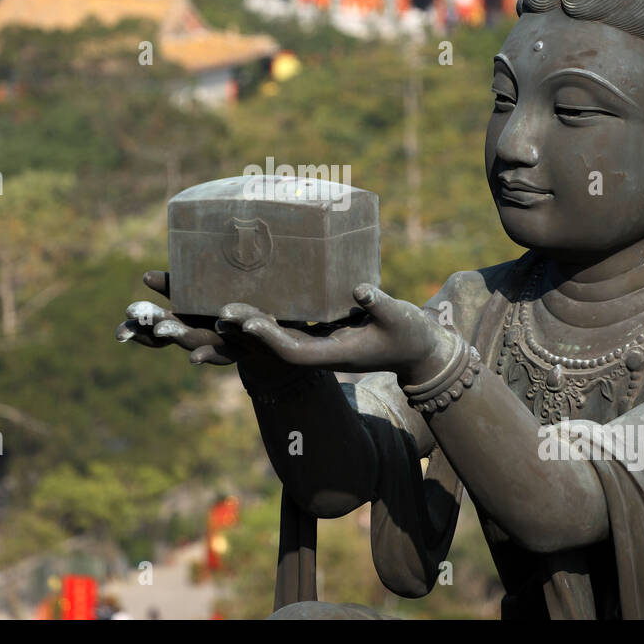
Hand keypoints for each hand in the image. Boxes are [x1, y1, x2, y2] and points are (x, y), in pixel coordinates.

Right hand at [115, 271, 242, 364]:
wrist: (269, 328)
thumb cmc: (231, 303)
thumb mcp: (202, 289)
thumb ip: (175, 286)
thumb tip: (144, 277)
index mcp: (184, 321)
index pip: (154, 325)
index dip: (137, 326)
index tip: (119, 327)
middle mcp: (197, 334)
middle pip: (169, 331)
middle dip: (151, 323)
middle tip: (132, 314)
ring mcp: (217, 341)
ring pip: (192, 340)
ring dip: (175, 334)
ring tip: (159, 327)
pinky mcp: (241, 346)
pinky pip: (223, 352)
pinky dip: (207, 355)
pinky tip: (193, 358)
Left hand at [219, 283, 456, 384]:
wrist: (420, 351)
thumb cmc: (412, 334)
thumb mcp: (400, 317)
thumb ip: (380, 304)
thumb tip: (360, 289)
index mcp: (337, 355)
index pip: (294, 352)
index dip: (270, 339)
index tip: (250, 324)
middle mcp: (323, 353)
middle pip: (276, 347)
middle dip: (249, 332)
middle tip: (223, 312)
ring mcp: (321, 346)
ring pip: (278, 340)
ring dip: (252, 328)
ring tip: (223, 312)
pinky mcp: (324, 335)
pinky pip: (289, 331)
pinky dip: (269, 322)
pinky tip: (252, 306)